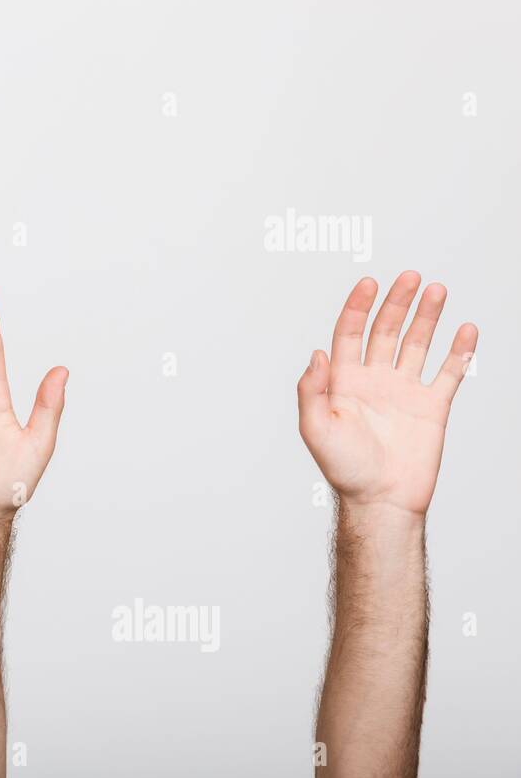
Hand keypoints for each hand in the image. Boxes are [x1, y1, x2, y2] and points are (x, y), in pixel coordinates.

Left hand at [297, 272, 477, 515]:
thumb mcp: (315, 428)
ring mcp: (404, 392)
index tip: (369, 283)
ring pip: (417, 344)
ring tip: (437, 289)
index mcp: (343, 382)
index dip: (357, 307)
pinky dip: (458, 351)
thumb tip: (317, 352)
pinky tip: (465, 329)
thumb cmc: (344, 469)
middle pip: (385, 331)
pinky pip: (448, 373)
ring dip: (426, 317)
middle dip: (396, 303)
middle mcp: (374, 381)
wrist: (381, 501)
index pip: (350, 334)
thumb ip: (312, 390)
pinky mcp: (431, 408)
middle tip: (410, 276)